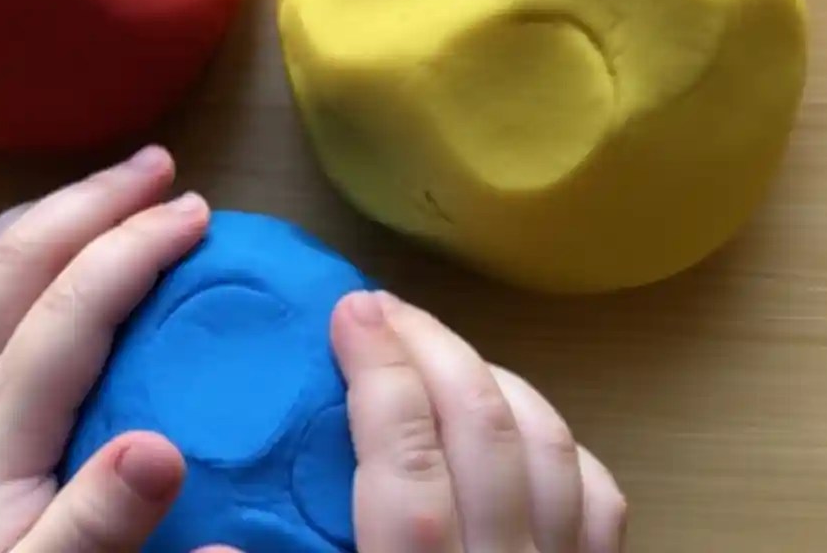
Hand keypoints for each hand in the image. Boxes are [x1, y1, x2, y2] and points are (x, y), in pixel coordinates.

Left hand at [0, 146, 230, 552]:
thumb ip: (100, 523)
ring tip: (99, 187)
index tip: (197, 214)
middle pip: (17, 261)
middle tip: (159, 165)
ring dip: (43, 212)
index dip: (136, 248)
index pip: (72, 308)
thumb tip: (164, 449)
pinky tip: (19, 248)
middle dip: (92, 201)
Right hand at [331, 291, 627, 552]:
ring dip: (491, 378)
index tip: (352, 312)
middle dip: (432, 347)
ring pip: (547, 445)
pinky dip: (556, 443)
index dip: (382, 371)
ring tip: (441, 352)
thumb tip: (228, 518)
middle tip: (385, 309)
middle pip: (484, 428)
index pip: (407, 455)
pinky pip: (598, 499)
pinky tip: (519, 424)